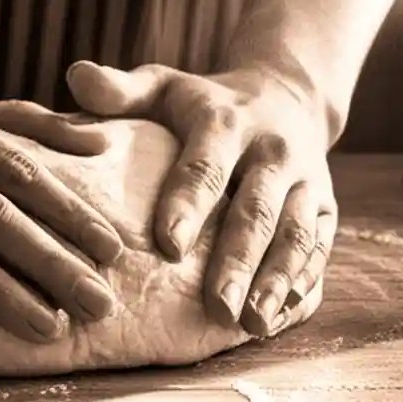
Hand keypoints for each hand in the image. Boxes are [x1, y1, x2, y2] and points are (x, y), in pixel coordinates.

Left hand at [66, 60, 336, 336]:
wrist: (287, 95)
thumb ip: (121, 90)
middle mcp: (273, 152)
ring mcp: (307, 183)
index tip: (167, 245)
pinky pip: (320, 251)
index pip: (206, 165)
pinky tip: (279, 321)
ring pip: (297, 235)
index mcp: (227, 123)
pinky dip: (303, 286)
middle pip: (258, 210)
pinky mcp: (326, 210)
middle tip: (218, 307)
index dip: (188, 204)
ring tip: (251, 325)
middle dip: (238, 261)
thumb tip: (76, 76)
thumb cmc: (202, 102)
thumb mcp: (162, 85)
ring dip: (276, 281)